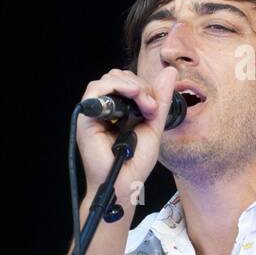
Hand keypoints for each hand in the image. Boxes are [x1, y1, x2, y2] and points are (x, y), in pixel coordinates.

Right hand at [76, 64, 177, 212]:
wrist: (126, 182)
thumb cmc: (136, 161)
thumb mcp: (154, 124)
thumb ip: (160, 99)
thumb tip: (170, 72)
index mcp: (117, 110)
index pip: (125, 82)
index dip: (142, 86)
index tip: (155, 105)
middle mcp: (104, 110)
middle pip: (116, 77)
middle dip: (139, 86)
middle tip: (151, 107)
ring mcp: (94, 114)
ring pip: (107, 80)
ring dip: (131, 86)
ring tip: (145, 105)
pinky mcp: (86, 119)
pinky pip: (95, 90)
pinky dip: (116, 87)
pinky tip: (132, 96)